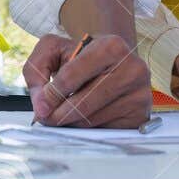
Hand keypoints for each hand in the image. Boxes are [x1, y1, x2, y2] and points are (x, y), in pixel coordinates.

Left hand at [24, 34, 150, 128]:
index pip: (73, 75)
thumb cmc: (81, 56)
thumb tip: (41, 105)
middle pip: (84, 103)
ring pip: (93, 120)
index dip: (52, 94)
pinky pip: (105, 131)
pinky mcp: (141, 115)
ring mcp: (140, 94)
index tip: (41, 106)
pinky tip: (84, 118)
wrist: (114, 62)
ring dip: (71, 123)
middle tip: (46, 118)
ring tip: (64, 115)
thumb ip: (37, 69)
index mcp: (111, 46)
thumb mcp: (55, 49)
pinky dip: (88, 130)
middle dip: (58, 114)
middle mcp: (132, 69)